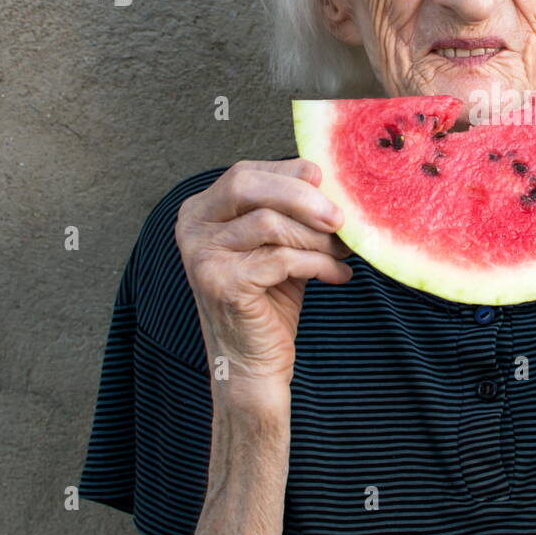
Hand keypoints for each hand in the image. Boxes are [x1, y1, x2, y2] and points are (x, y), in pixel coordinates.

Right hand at [174, 159, 351, 407]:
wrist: (253, 362)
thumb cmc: (269, 298)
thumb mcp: (277, 243)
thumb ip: (288, 209)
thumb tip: (322, 173)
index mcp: (201, 211)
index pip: (246, 172)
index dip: (290, 173)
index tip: (328, 184)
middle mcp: (193, 228)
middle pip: (248, 186)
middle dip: (302, 196)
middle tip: (340, 217)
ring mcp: (202, 256)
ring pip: (270, 223)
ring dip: (317, 237)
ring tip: (342, 252)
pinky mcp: (222, 284)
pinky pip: (282, 259)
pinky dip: (319, 264)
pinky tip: (337, 275)